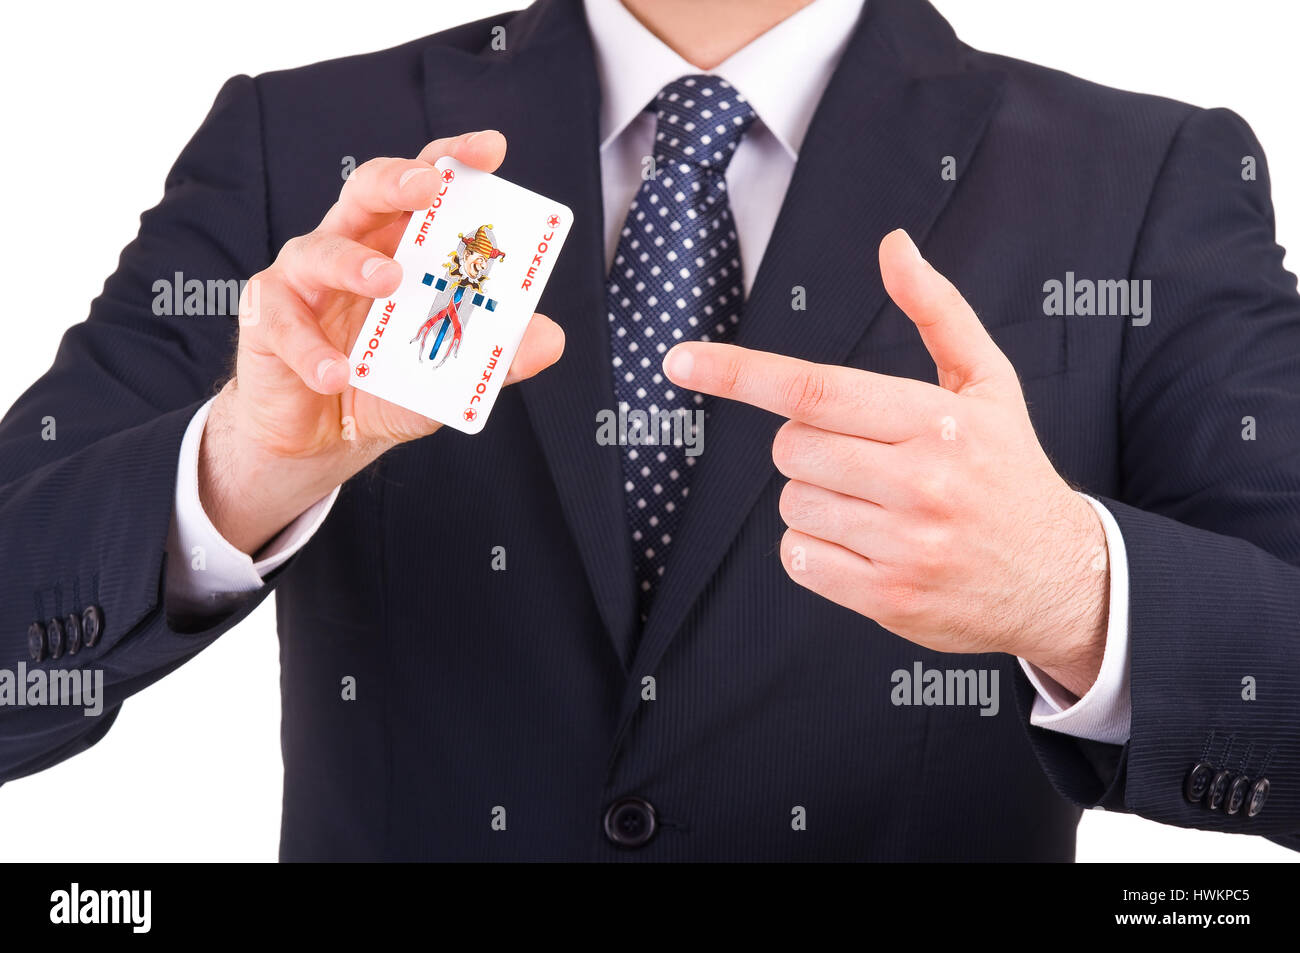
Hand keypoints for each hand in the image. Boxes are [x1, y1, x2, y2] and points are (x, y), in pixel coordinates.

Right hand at [201, 130, 564, 555]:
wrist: (320, 439)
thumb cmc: (381, 385)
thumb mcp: (448, 374)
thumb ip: (496, 357)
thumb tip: (549, 338)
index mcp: (398, 244)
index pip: (424, 188)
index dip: (452, 161)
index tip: (489, 149)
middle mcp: (350, 246)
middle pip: (368, 192)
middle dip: (400, 181)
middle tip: (430, 188)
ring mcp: (304, 279)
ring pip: (321, 251)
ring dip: (356, 262)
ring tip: (389, 281)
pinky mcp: (268, 319)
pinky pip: (286, 325)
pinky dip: (314, 350)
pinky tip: (338, 373)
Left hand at [662, 229, 1108, 696]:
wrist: (1062, 578)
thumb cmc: (1008, 470)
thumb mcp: (987, 383)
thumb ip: (936, 311)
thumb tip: (893, 245)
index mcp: (938, 421)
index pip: (816, 389)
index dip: (741, 373)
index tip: (681, 362)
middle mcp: (921, 483)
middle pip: (791, 448)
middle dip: (809, 446)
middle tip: (863, 457)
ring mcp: (905, 546)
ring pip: (792, 503)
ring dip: (816, 499)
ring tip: (876, 506)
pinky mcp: (889, 599)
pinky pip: (800, 559)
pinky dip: (815, 549)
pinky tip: (866, 544)